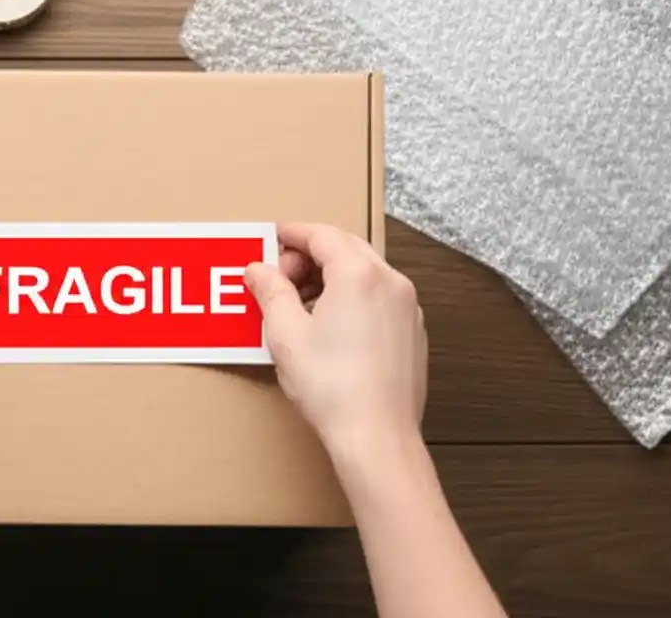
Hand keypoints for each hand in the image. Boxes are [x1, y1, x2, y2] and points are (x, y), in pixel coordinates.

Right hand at [244, 222, 426, 454]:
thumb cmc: (335, 390)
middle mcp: (391, 283)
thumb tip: (259, 271)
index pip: (322, 235)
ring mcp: (407, 308)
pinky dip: (351, 298)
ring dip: (330, 278)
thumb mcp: (285, 334)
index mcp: (359, 275)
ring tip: (299, 306)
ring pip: (364, 273)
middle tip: (279, 277)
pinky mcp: (412, 333)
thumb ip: (270, 292)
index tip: (274, 239)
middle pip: (346, 249)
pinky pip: (378, 298)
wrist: (375, 437)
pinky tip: (328, 327)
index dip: (293, 234)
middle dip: (309, 256)